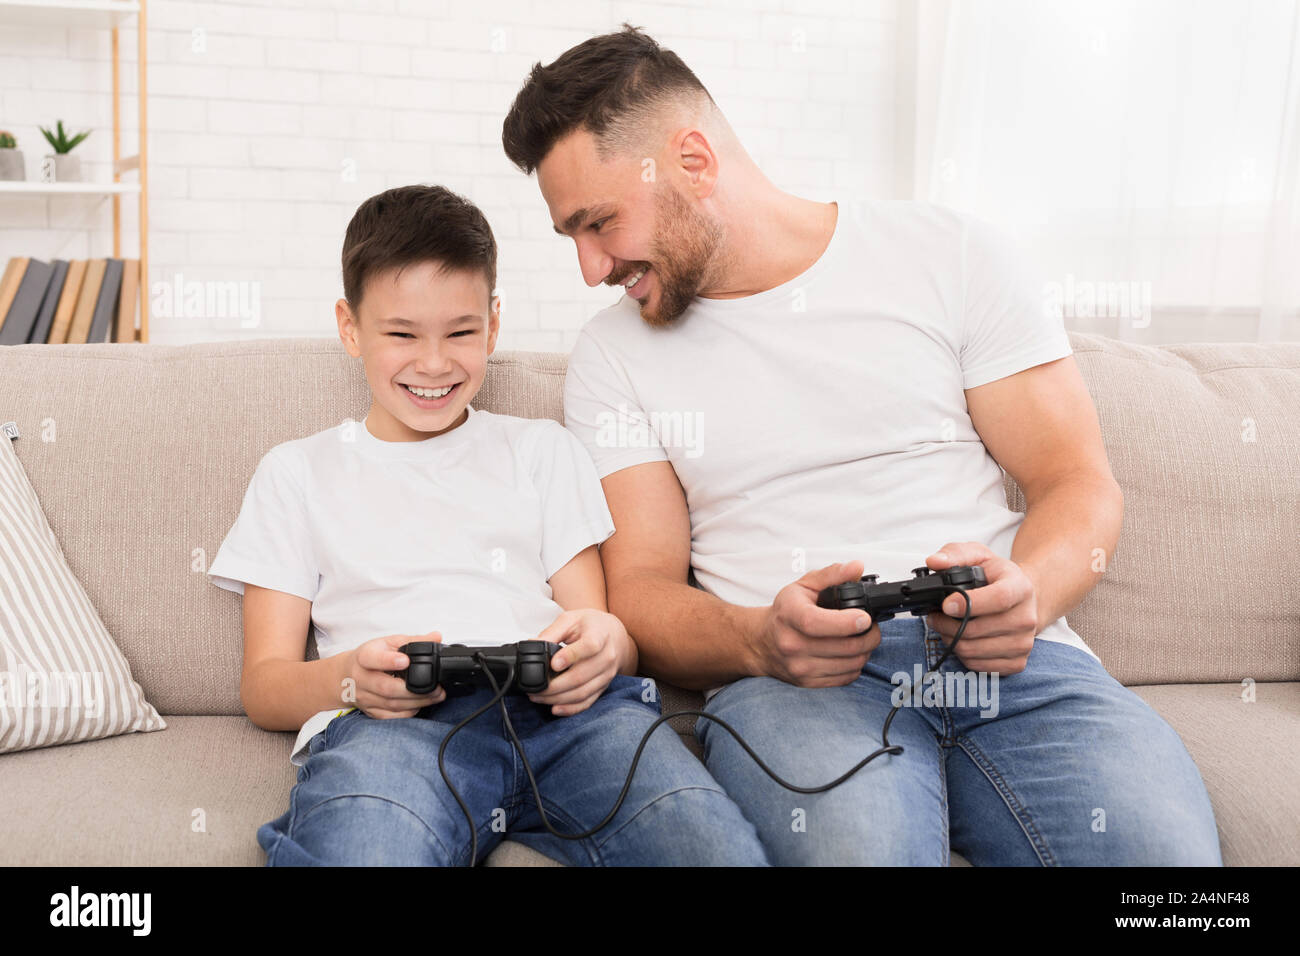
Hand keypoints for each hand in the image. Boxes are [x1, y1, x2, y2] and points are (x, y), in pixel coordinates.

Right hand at [343, 631, 446, 718]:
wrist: (346, 675)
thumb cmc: (371, 656)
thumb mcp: (389, 642)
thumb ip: (414, 640)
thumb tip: (436, 637)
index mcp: (364, 657)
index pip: (373, 659)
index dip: (389, 661)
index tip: (405, 660)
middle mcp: (361, 679)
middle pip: (386, 687)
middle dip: (413, 690)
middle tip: (436, 687)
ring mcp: (364, 697)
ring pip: (391, 704)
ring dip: (417, 702)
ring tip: (436, 696)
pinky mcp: (370, 711)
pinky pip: (390, 716)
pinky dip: (408, 712)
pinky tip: (420, 704)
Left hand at [528, 609, 634, 715]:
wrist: (615, 635)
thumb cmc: (591, 625)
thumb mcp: (571, 620)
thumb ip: (552, 632)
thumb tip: (531, 646)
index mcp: (599, 635)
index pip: (589, 646)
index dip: (571, 656)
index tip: (553, 664)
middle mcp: (607, 656)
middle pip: (581, 676)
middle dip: (554, 686)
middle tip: (535, 688)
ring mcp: (607, 674)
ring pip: (582, 692)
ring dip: (558, 698)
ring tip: (538, 696)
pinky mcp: (603, 686)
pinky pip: (588, 702)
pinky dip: (571, 709)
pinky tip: (555, 708)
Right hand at [754, 560, 880, 686]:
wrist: (761, 642)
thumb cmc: (785, 612)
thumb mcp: (803, 586)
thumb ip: (832, 575)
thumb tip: (856, 567)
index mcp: (790, 615)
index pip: (817, 623)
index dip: (846, 622)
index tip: (865, 618)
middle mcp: (791, 644)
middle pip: (843, 647)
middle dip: (868, 636)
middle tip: (872, 626)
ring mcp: (799, 667)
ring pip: (849, 664)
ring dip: (865, 651)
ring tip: (863, 638)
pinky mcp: (807, 682)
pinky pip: (845, 678)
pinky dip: (855, 665)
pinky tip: (851, 653)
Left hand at [923, 543, 1037, 674]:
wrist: (1023, 598)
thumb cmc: (998, 577)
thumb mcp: (979, 556)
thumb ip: (955, 554)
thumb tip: (935, 562)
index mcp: (1020, 587)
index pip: (999, 598)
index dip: (969, 604)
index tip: (946, 605)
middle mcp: (1027, 617)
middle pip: (978, 630)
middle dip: (947, 624)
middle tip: (935, 616)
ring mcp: (1024, 642)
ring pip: (974, 650)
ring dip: (951, 640)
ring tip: (946, 627)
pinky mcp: (1018, 662)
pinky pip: (980, 666)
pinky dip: (963, 655)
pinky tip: (961, 640)